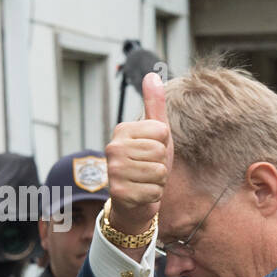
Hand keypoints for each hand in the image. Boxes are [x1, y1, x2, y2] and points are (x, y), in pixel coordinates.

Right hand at [105, 72, 173, 234]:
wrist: (135, 202)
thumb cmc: (147, 164)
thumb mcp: (156, 133)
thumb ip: (154, 105)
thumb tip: (153, 74)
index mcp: (122, 130)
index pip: (162, 131)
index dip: (163, 145)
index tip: (151, 152)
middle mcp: (113, 148)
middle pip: (160, 152)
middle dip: (161, 165)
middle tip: (148, 170)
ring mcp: (113, 170)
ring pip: (159, 172)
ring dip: (158, 181)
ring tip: (145, 181)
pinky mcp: (119, 192)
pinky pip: (154, 191)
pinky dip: (153, 195)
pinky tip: (142, 194)